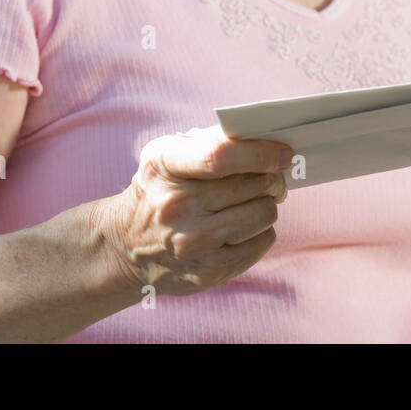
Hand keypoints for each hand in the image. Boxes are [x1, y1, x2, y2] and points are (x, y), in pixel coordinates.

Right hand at [101, 126, 291, 296]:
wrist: (125, 244)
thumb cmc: (161, 188)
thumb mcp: (170, 153)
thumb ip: (213, 140)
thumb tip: (266, 137)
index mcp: (163, 166)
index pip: (220, 156)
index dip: (260, 153)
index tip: (285, 153)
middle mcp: (174, 206)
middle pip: (253, 184)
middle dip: (272, 177)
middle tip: (270, 177)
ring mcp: (190, 243)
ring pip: (263, 213)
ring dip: (267, 204)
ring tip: (252, 202)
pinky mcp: (207, 272)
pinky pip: (262, 242)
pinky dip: (262, 230)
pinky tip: (243, 226)